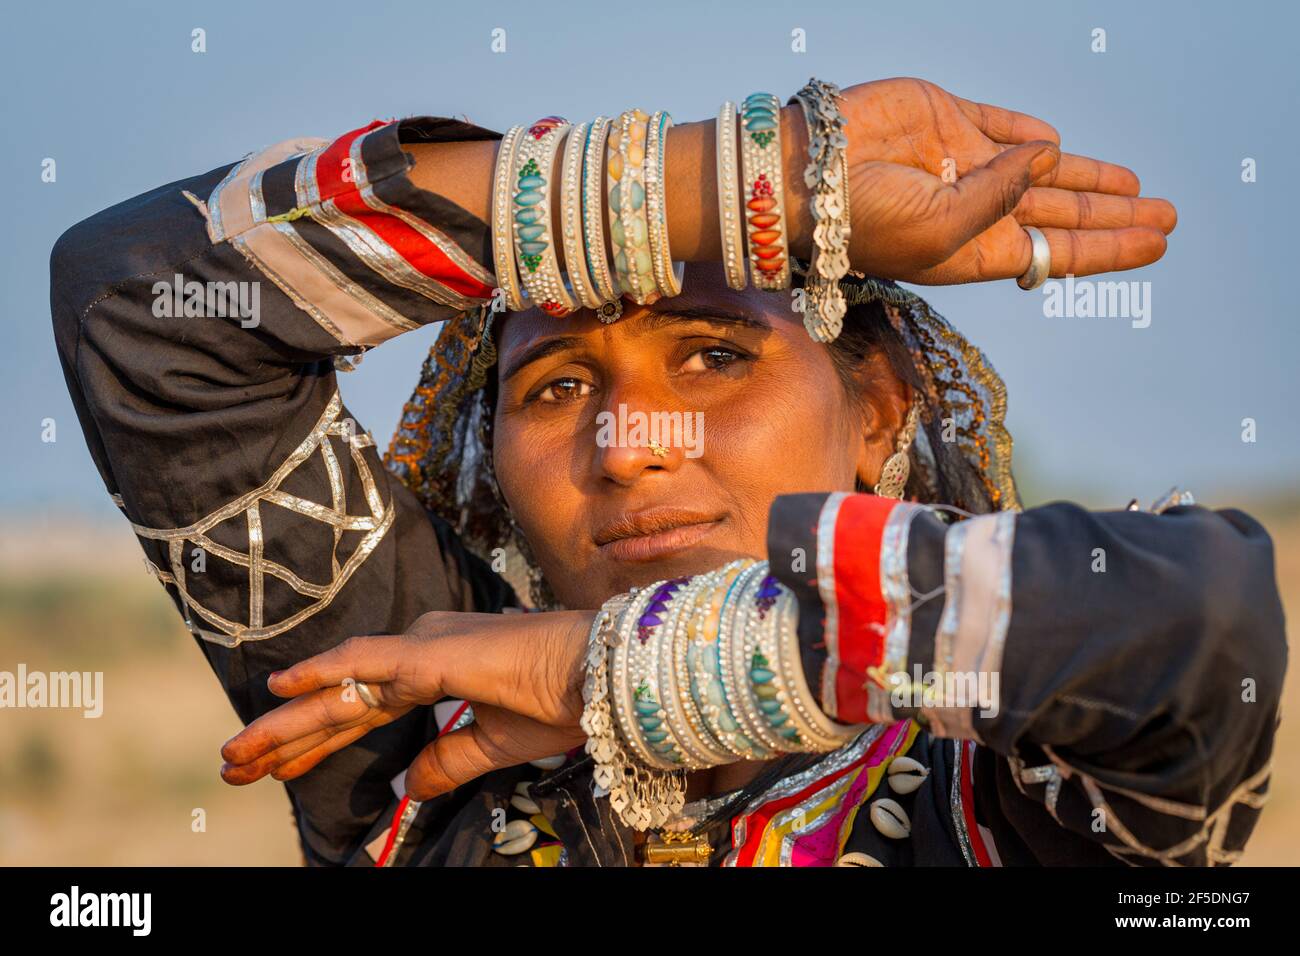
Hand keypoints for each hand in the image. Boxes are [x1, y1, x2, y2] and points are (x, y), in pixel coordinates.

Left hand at [219, 609, 595, 799]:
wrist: (602, 675)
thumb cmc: (561, 701)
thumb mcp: (496, 744)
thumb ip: (449, 760)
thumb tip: (412, 784)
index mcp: (437, 672)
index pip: (362, 712)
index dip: (317, 742)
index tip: (276, 769)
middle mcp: (422, 652)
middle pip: (340, 703)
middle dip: (286, 738)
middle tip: (237, 764)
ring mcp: (424, 648)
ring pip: (340, 688)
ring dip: (287, 722)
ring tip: (238, 751)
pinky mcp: (432, 654)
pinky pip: (364, 664)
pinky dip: (321, 674)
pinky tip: (279, 688)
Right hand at [790, 77, 1176, 282]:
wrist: (804, 175)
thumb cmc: (863, 224)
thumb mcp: (943, 232)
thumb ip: (1004, 194)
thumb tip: (1052, 156)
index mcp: (973, 252)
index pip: (1055, 251)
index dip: (1107, 247)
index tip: (1154, 244)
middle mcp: (972, 210)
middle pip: (1058, 214)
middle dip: (1112, 217)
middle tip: (1167, 216)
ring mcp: (958, 163)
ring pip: (1041, 171)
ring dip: (1088, 178)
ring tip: (1138, 187)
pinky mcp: (944, 120)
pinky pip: (1000, 124)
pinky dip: (1032, 134)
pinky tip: (1063, 147)